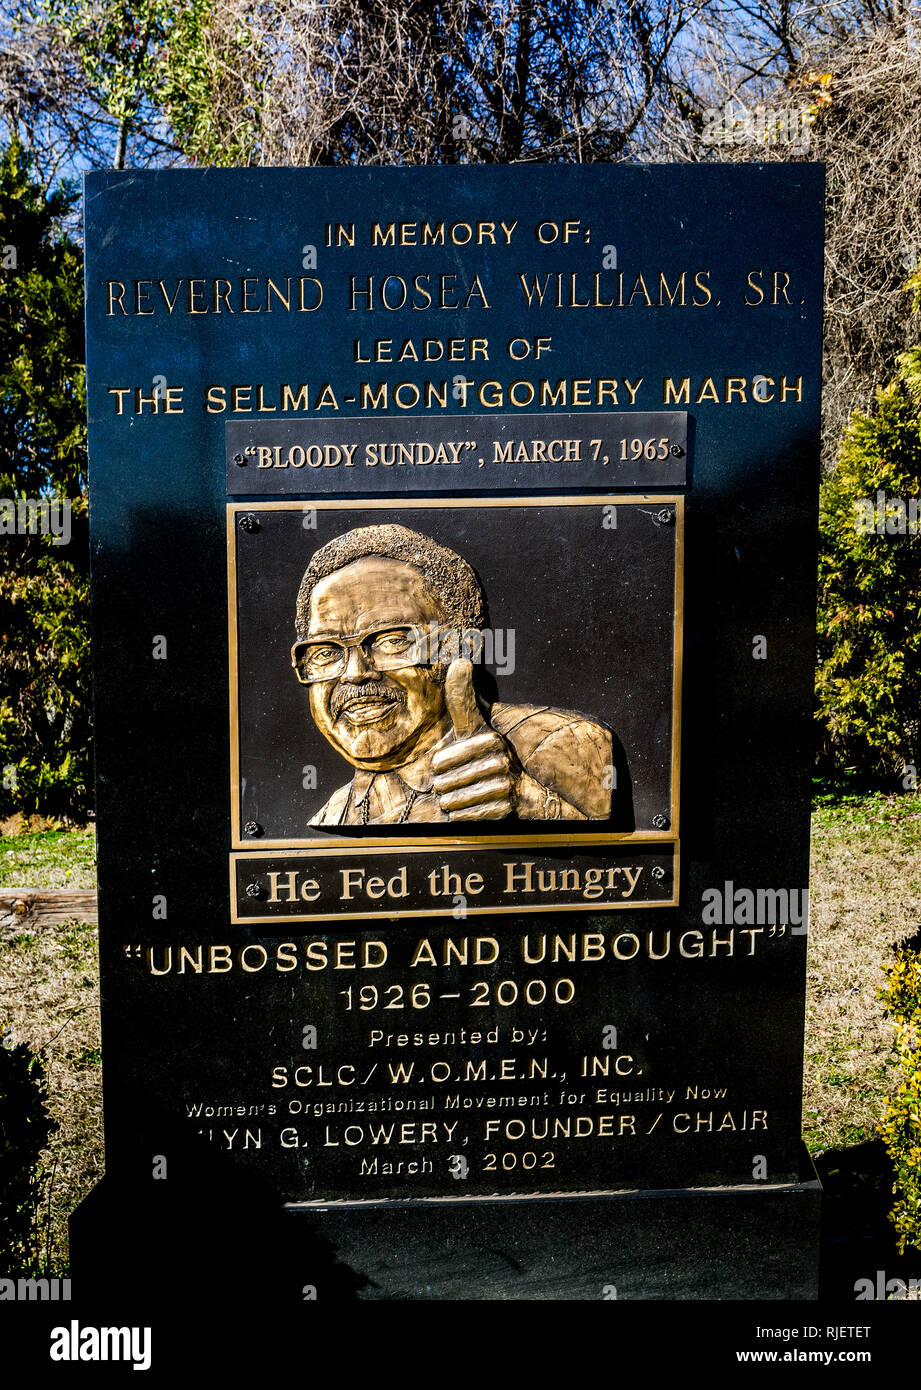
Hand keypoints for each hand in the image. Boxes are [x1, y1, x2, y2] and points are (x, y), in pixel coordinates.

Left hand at [431, 659, 516, 819]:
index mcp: (489, 738)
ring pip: (453, 802)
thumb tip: (461, 661)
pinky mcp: (506, 809)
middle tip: (461, 783)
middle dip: (446, 787)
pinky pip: (466, 817)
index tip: (451, 765)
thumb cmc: (488, 756)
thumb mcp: (475, 727)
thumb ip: (463, 699)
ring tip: (466, 795)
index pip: (439, 762)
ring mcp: (504, 785)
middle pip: (444, 784)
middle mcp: (499, 760)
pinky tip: (473, 808)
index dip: (439, 768)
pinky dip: (464, 816)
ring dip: (454, 803)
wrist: (524, 792)